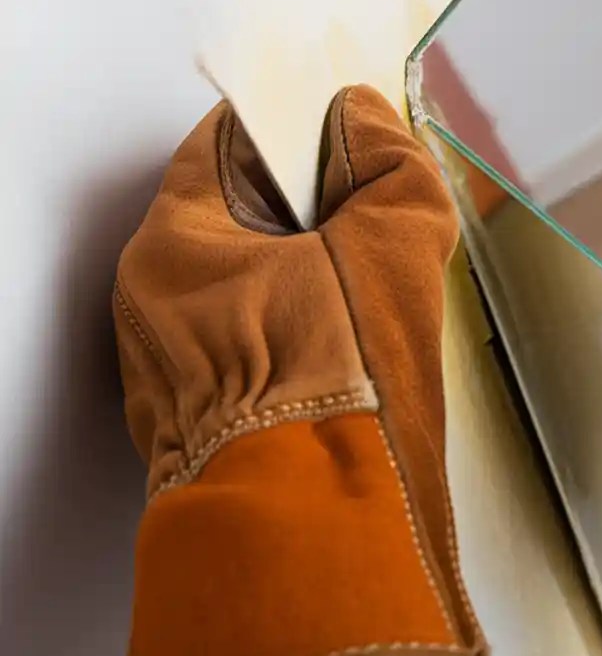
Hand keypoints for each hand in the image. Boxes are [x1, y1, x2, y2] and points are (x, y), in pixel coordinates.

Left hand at [115, 85, 485, 655]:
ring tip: (376, 302)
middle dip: (314, 215)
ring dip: (313, 285)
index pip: (228, 145)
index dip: (298, 131)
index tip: (353, 142)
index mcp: (179, 246)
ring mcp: (173, 372)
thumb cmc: (338, 387)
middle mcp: (156, 306)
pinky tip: (352, 364)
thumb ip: (391, 170)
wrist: (313, 527)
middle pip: (240, 222)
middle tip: (379, 226)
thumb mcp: (390, 252)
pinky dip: (300, 343)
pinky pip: (254, 355)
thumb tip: (371, 128)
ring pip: (250, 294)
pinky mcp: (206, 427)